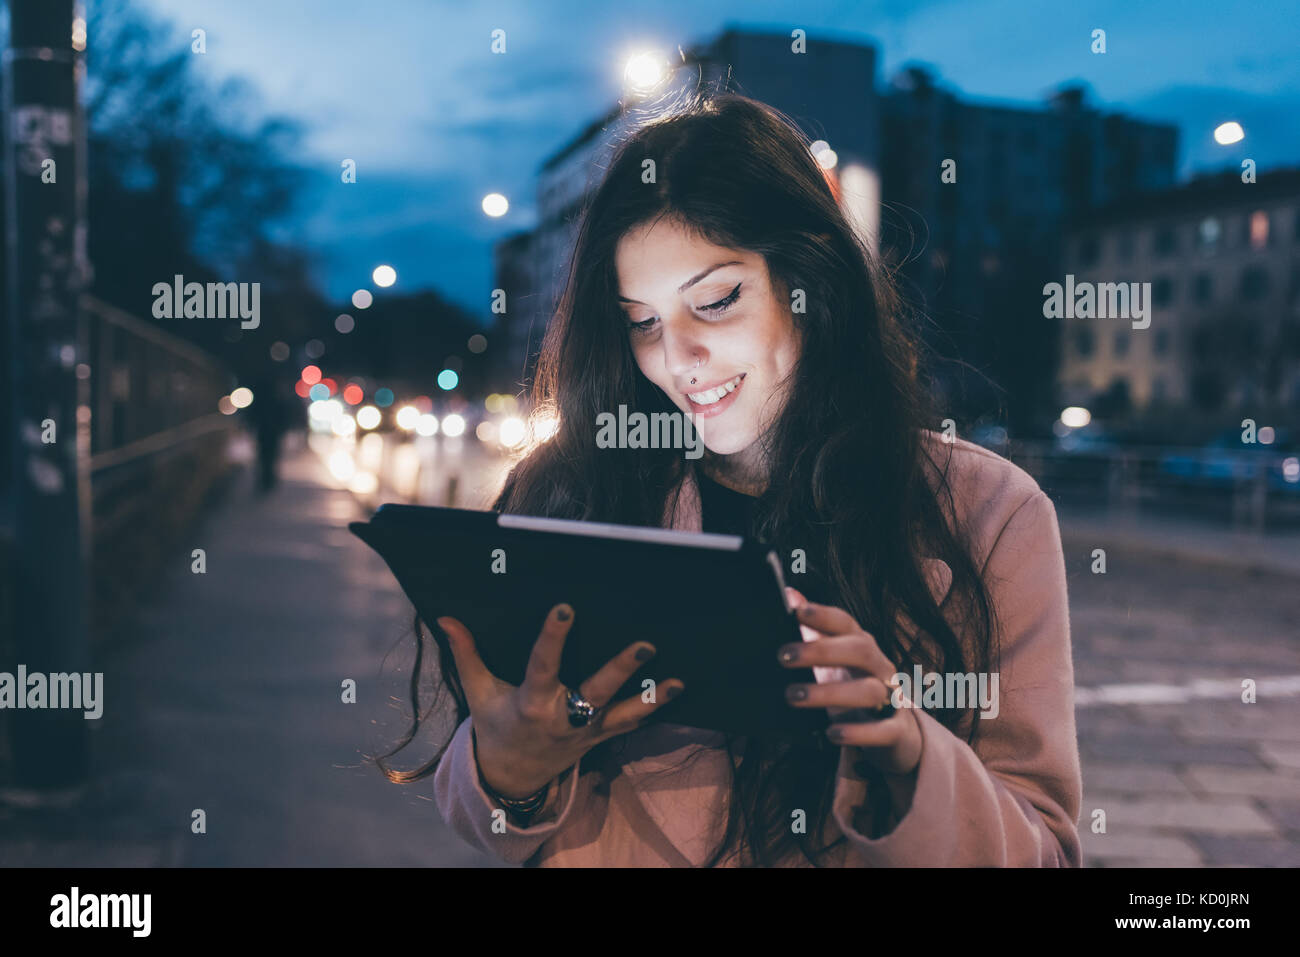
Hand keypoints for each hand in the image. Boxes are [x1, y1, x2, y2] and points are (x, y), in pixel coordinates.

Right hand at [437, 603, 684, 799]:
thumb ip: (466, 654)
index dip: (553, 637)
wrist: (509, 778)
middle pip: (595, 692)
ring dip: (649, 698)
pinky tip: (676, 690)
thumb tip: (446, 618)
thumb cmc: (495, 727)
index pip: (543, 665)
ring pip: (621, 714)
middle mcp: (562, 717)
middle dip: (619, 669)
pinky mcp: (598, 739)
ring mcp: (584, 731)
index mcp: (531, 702)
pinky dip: (650, 709)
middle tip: (645, 646)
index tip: (565, 608)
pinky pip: (628, 725)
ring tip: (677, 681)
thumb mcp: (478, 692)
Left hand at [777, 587, 921, 777]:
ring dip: (829, 693)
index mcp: (861, 646)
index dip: (824, 615)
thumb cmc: (853, 688)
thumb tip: (789, 594)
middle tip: (784, 656)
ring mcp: (892, 698)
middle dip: (821, 651)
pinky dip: (858, 733)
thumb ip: (812, 628)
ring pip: (868, 690)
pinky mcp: (897, 730)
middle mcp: (879, 667)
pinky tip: (832, 733)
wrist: (895, 734)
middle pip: (859, 650)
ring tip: (794, 697)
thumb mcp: (832, 660)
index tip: (797, 612)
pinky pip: (883, 730)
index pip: (846, 624)